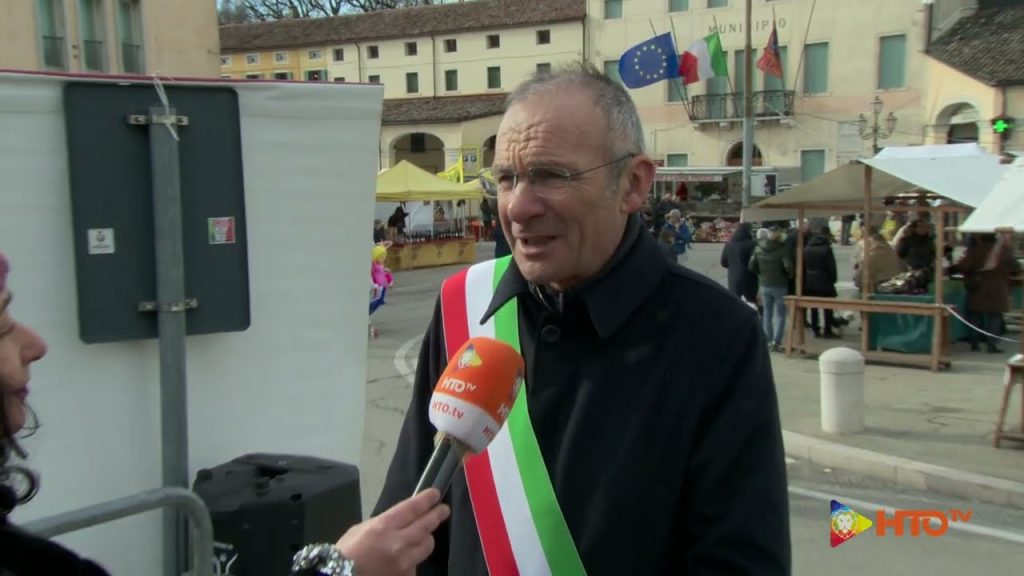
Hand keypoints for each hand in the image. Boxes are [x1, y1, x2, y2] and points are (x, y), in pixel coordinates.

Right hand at [335, 489, 449, 575]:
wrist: (341, 575)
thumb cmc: (347, 552)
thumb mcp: (363, 528)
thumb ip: (384, 523)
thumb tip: (401, 520)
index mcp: (384, 526)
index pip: (413, 508)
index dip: (427, 499)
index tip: (435, 494)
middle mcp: (397, 543)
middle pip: (426, 525)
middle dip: (437, 515)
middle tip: (443, 510)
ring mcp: (404, 562)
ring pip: (426, 545)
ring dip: (426, 538)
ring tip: (424, 535)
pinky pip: (416, 564)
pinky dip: (413, 560)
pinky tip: (405, 559)